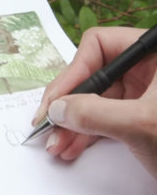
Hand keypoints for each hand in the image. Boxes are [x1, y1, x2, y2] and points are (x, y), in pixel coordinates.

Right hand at [32, 27, 156, 178]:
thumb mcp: (141, 125)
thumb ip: (93, 113)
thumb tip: (57, 109)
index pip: (100, 46)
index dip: (72, 74)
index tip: (55, 103)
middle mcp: (149, 69)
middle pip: (93, 75)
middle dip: (68, 105)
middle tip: (47, 127)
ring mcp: (145, 93)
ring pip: (95, 100)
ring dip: (72, 123)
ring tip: (56, 146)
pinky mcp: (142, 116)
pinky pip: (104, 118)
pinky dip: (86, 133)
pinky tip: (71, 148)